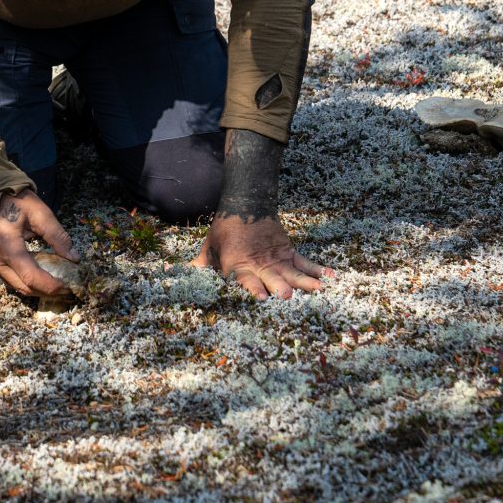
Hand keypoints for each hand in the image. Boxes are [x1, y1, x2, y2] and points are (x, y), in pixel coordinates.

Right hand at [0, 189, 77, 297]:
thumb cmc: (13, 200)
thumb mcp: (39, 213)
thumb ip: (57, 236)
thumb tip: (74, 258)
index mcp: (7, 246)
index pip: (31, 277)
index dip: (51, 286)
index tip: (68, 287)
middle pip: (24, 287)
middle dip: (47, 291)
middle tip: (66, 288)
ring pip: (16, 286)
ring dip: (37, 288)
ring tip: (55, 283)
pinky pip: (9, 278)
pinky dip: (25, 280)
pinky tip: (39, 274)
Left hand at [192, 213, 330, 299]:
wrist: (245, 204)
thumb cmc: (223, 231)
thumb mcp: (209, 248)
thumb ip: (198, 267)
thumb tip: (171, 276)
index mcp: (238, 265)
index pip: (246, 279)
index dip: (253, 288)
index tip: (261, 298)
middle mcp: (259, 263)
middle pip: (271, 277)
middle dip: (280, 287)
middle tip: (287, 296)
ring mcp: (276, 257)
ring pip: (292, 271)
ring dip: (305, 281)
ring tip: (318, 290)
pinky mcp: (288, 251)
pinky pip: (304, 262)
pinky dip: (318, 269)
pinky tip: (330, 278)